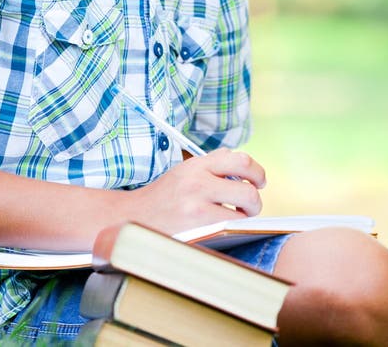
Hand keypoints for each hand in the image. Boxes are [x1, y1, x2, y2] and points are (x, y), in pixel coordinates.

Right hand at [126, 147, 265, 233]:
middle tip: (252, 205)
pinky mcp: (197, 223)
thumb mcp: (182, 174)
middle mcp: (198, 178)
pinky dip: (235, 227)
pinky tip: (226, 229)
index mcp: (196, 165)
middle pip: (248, 179)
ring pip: (245, 202)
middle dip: (256, 196)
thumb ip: (209, 167)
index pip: (238, 158)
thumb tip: (239, 165)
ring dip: (249, 213)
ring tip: (239, 218)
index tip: (258, 181)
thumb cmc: (160, 200)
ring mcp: (198, 201)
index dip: (256, 171)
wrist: (129, 219)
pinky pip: (232, 223)